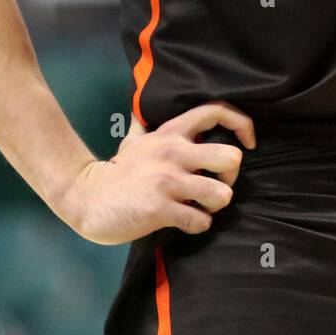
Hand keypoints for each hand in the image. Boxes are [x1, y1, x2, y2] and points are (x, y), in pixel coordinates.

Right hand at [58, 100, 256, 245]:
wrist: (87, 198)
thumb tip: (141, 108)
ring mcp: (168, 181)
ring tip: (201, 207)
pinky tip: (185, 222)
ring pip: (221, 195)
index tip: (248, 143)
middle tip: (218, 185)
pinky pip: (201, 222)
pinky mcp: (161, 209)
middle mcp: (173, 153)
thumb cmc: (115, 171)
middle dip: (231, 177)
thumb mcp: (132, 140)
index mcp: (171, 133)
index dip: (242, 124)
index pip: (216, 112)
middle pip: (231, 159)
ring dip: (216, 205)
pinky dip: (199, 226)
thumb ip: (144, 124)